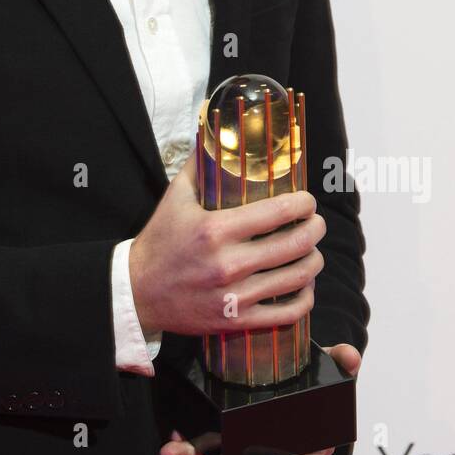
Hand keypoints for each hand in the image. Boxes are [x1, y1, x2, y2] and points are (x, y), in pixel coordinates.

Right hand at [129, 151, 325, 339]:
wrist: (138, 291)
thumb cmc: (159, 241)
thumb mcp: (174, 198)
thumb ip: (198, 165)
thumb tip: (216, 134)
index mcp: (215, 229)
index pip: (278, 212)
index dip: (304, 204)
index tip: (308, 201)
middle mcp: (228, 263)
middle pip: (296, 244)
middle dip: (316, 229)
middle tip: (317, 223)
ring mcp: (235, 296)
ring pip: (298, 278)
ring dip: (314, 261)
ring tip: (313, 252)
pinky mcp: (237, 321)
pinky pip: (287, 313)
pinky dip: (305, 299)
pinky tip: (304, 286)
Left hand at [160, 342, 361, 454]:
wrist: (298, 376)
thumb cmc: (317, 379)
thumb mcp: (333, 369)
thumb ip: (343, 363)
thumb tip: (351, 356)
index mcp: (308, 442)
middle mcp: (279, 451)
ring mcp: (255, 449)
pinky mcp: (234, 441)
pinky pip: (215, 450)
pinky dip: (195, 448)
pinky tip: (176, 442)